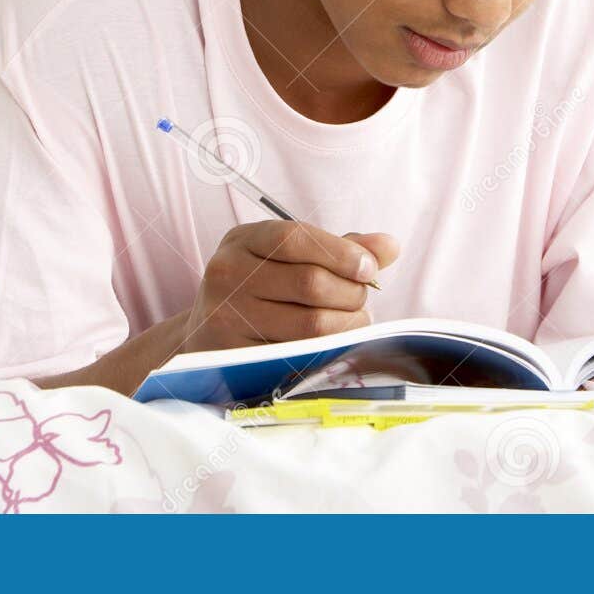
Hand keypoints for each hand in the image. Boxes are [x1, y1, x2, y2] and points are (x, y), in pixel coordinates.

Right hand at [181, 221, 399, 351]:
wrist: (205, 336)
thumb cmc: (258, 290)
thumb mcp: (286, 258)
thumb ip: (337, 249)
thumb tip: (388, 245)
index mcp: (242, 240)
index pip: (295, 238)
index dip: (341, 253)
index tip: (370, 267)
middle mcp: (228, 273)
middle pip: (310, 282)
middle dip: (351, 292)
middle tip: (362, 298)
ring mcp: (227, 317)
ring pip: (312, 322)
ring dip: (348, 323)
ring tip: (353, 319)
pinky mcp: (236, 355)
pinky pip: (300, 354)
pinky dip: (329, 348)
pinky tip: (333, 341)